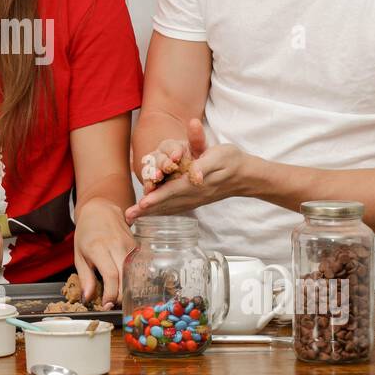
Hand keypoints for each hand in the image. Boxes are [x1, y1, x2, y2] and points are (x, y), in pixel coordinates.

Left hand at [72, 198, 132, 308]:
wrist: (101, 210)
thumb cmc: (86, 233)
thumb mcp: (79, 255)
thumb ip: (84, 277)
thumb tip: (87, 298)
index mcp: (99, 248)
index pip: (110, 275)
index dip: (110, 294)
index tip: (106, 305)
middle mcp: (116, 246)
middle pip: (125, 277)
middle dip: (121, 296)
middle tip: (112, 305)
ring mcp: (129, 245)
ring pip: (134, 274)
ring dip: (128, 289)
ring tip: (119, 297)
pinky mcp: (137, 246)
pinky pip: (138, 267)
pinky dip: (134, 279)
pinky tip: (126, 286)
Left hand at [126, 119, 250, 221]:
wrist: (246, 175)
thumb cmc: (232, 160)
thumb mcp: (221, 155)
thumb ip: (206, 162)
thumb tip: (196, 174)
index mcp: (197, 183)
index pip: (174, 191)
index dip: (158, 197)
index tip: (143, 204)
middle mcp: (194, 195)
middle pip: (167, 204)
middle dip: (147, 210)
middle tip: (128, 217)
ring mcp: (195, 200)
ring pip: (169, 207)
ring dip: (150, 213)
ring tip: (132, 219)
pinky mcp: (195, 200)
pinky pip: (175, 208)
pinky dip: (161, 212)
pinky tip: (150, 214)